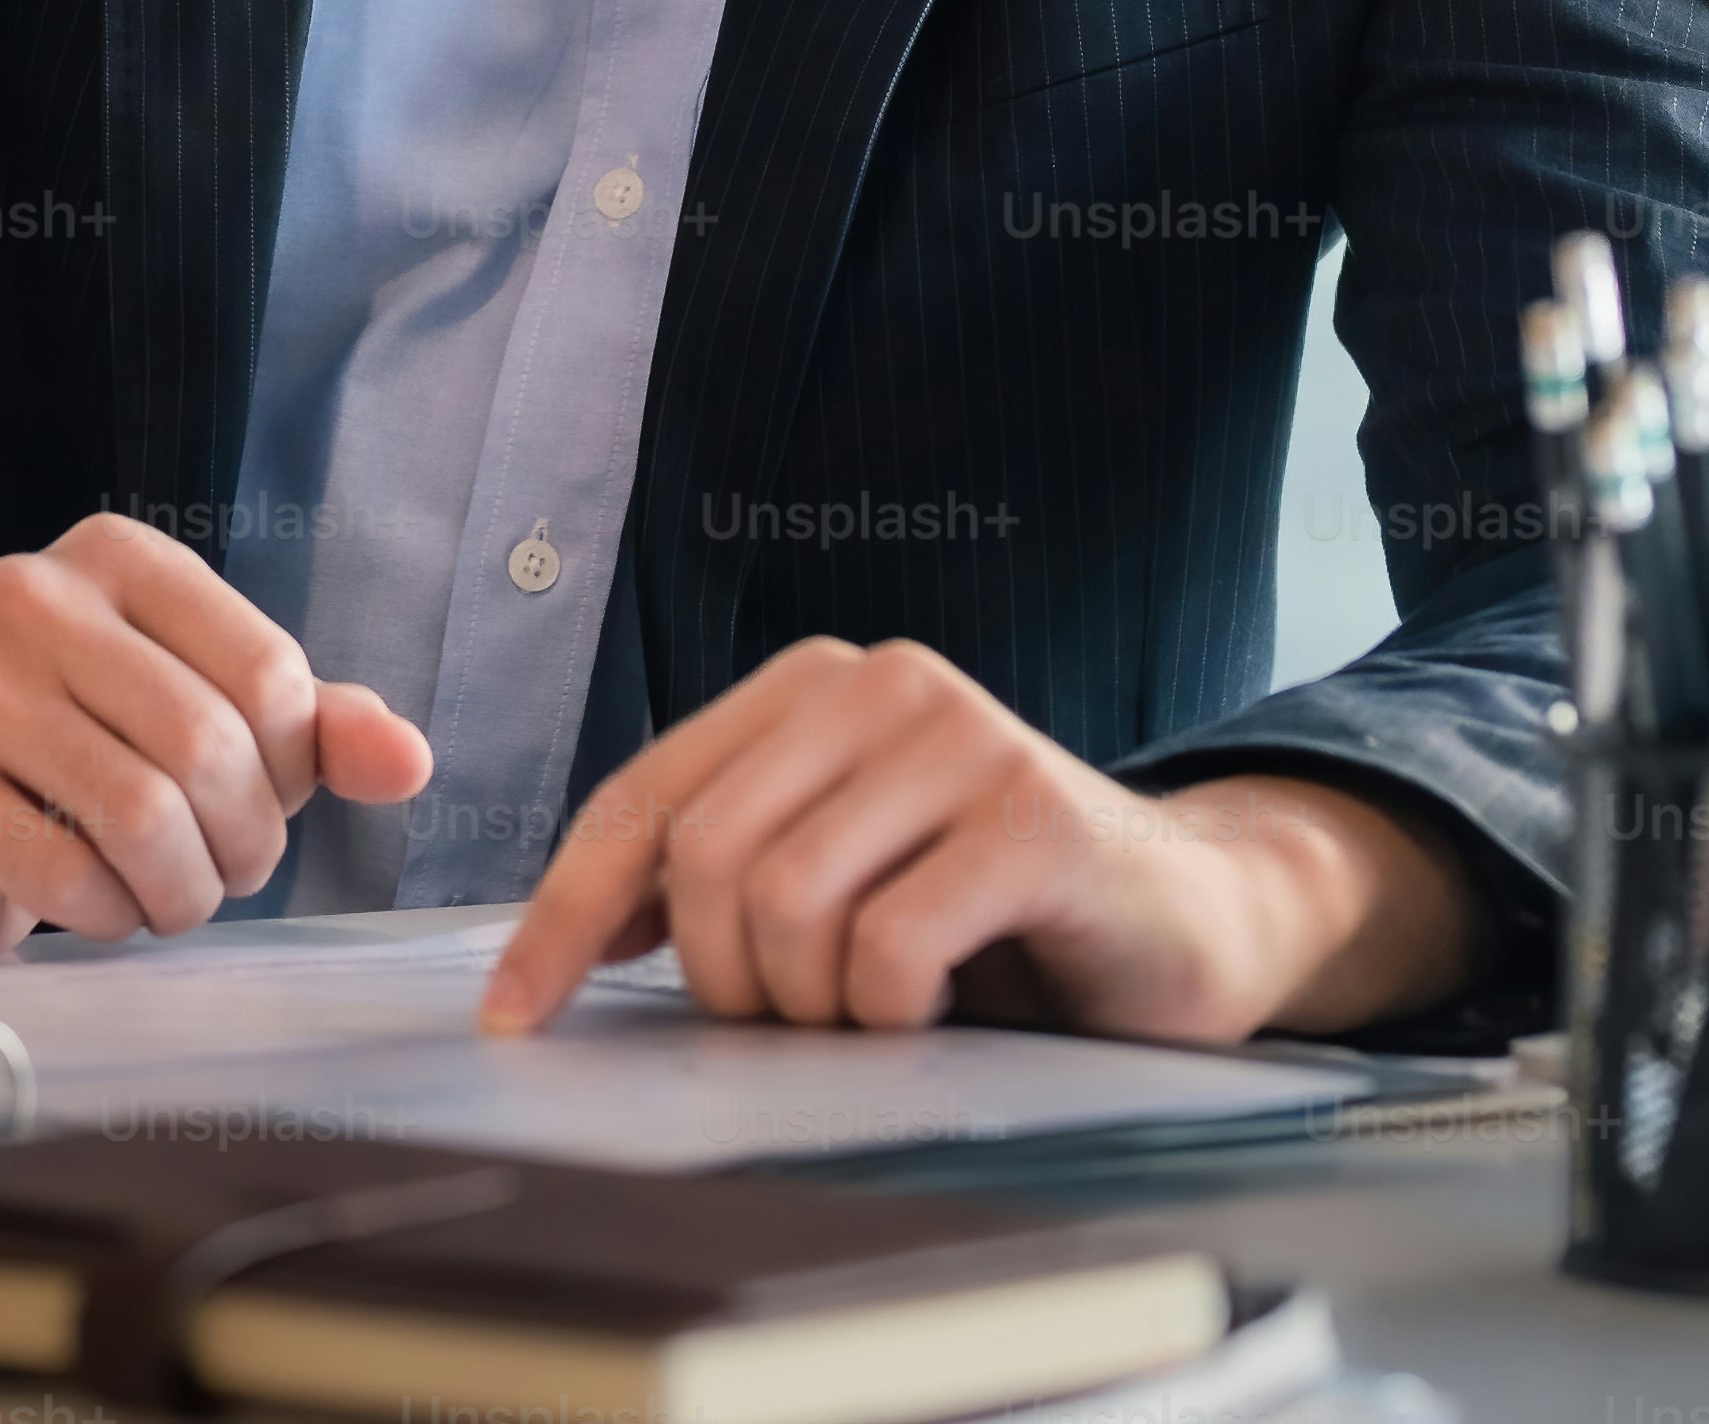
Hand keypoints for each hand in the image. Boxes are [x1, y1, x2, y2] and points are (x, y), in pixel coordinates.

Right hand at [0, 514, 434, 950]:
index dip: (291, 768)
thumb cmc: (85, 750)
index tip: (264, 797)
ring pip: (141, 817)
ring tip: (171, 895)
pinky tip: (95, 904)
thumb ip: (316, 728)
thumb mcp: (210, 712)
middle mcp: (30, 594)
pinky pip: (66, 876)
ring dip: (183, 890)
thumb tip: (410, 761)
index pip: (267, 670)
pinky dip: (109, 916)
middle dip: (244, 844)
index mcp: (117, 555)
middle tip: (228, 872)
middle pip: (206, 746)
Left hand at [479, 639, 1475, 1041]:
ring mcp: (964, 740)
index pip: (642, 800)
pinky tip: (944, 1007)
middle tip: (796, 1024)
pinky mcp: (1036, 817)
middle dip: (725, 980)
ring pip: (787, 904)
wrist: (1193, 917)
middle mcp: (880, 684)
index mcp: (811, 687)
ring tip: (879, 1013)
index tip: (515, 1016)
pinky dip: (893, 1012)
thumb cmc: (996, 915)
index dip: (565, 914)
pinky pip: (890, 948)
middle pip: (703, 859)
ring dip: (815, 1004)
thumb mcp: (840, 875)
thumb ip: (723, 873)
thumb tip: (576, 935)